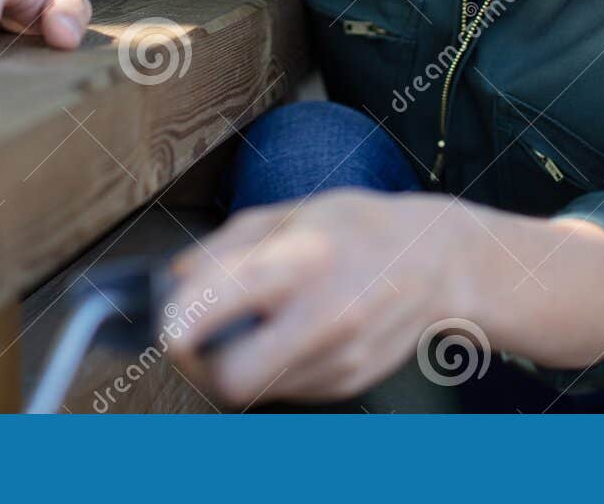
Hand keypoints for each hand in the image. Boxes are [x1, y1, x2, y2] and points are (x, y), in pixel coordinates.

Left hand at [161, 190, 471, 406]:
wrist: (437, 259)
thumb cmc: (358, 225)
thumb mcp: (288, 212)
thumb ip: (224, 247)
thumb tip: (172, 283)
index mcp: (302, 262)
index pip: (212, 314)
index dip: (173, 325)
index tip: (165, 318)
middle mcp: (325, 318)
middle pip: (230, 379)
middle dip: (200, 364)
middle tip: (194, 338)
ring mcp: (341, 359)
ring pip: (256, 392)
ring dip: (235, 365)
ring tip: (248, 326)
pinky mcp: (348, 383)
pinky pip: (285, 390)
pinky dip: (271, 369)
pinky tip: (286, 334)